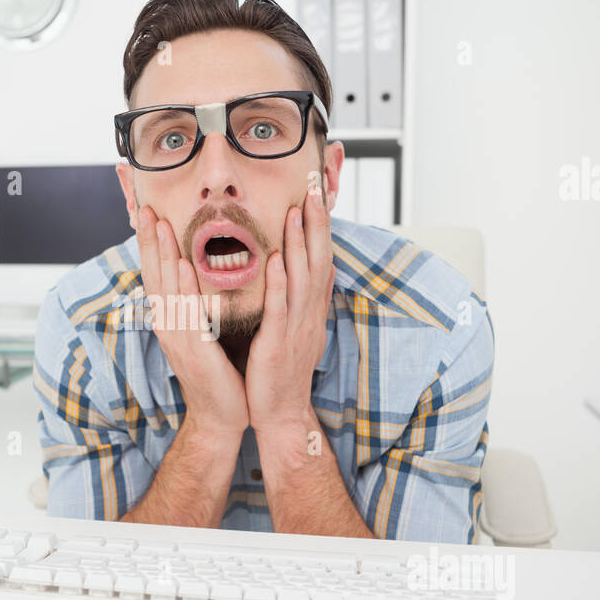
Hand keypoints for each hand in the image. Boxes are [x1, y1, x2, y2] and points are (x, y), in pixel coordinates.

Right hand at [136, 206, 248, 444]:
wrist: (221, 417)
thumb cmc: (219, 373)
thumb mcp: (204, 334)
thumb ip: (199, 306)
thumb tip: (200, 276)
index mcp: (170, 320)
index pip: (157, 274)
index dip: (151, 244)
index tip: (148, 212)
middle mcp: (168, 325)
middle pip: (154, 275)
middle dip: (150, 240)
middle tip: (144, 207)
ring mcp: (178, 338)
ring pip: (167, 288)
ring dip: (163, 254)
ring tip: (161, 223)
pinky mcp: (194, 351)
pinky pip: (190, 312)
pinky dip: (186, 286)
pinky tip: (185, 264)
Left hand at [245, 191, 333, 435]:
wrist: (281, 412)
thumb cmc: (284, 370)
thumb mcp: (301, 328)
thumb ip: (309, 297)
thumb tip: (324, 267)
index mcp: (311, 307)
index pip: (320, 257)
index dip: (321, 225)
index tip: (319, 193)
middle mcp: (309, 312)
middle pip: (317, 259)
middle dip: (317, 222)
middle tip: (316, 187)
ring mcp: (296, 327)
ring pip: (302, 278)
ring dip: (300, 244)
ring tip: (298, 210)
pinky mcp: (278, 343)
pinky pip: (280, 308)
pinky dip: (280, 283)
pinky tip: (276, 259)